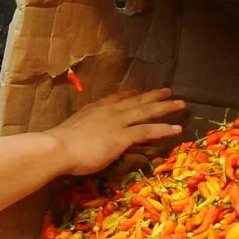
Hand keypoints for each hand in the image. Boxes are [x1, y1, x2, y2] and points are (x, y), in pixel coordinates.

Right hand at [45, 88, 184, 175]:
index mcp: (95, 109)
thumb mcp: (69, 130)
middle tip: (168, 91)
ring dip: (165, 107)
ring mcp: (118, 123)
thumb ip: (80, 131)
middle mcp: (109, 111)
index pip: (116, 98)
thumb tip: (79, 138)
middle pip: (137, 101)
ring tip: (181, 104)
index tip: (138, 91)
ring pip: (147, 111)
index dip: (130, 94)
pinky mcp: (123, 136)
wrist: (58, 148)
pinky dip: (164, 129)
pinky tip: (177, 129)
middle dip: (154, 96)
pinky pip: (148, 130)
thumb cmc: (58, 144)